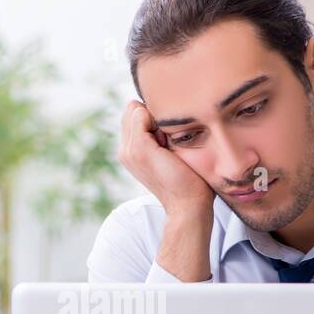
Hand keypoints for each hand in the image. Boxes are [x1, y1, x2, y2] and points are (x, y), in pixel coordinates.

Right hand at [117, 100, 214, 221]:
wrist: (188, 204)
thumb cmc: (188, 180)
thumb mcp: (169, 152)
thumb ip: (160, 134)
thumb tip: (163, 112)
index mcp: (130, 152)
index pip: (133, 114)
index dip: (152, 118)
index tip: (168, 141)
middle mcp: (124, 151)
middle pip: (132, 109)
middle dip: (152, 116)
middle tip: (168, 141)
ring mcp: (129, 151)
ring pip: (135, 109)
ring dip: (156, 119)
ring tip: (168, 144)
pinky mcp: (138, 148)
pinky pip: (140, 113)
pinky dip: (158, 120)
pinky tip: (168, 143)